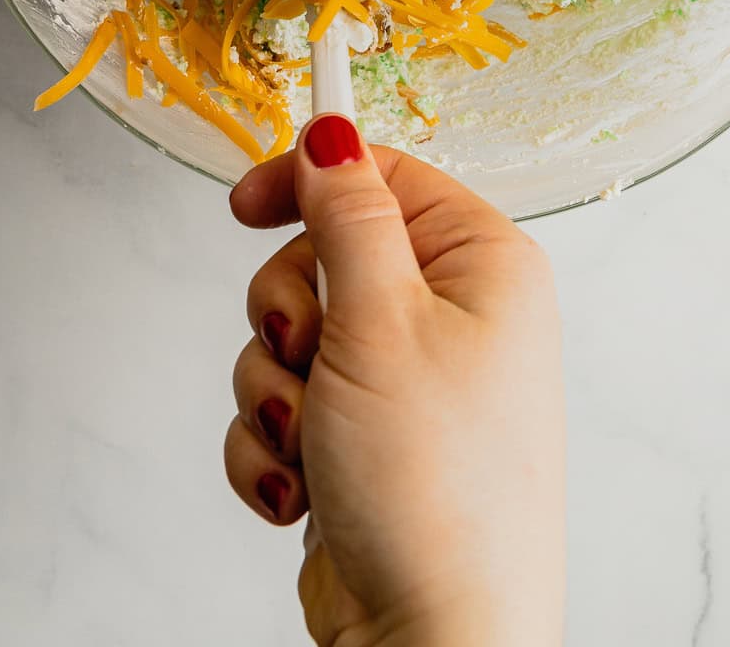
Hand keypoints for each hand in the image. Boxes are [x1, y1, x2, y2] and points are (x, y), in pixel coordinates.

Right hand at [227, 118, 564, 646]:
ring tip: (313, 441)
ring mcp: (404, 384)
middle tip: (311, 354)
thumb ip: (348, 215)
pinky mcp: (361, 442)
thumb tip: (332, 133)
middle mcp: (452, 316)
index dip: (309, 180)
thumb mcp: (381, 321)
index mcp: (482, 265)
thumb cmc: (435, 488)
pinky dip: (274, 448)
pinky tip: (302, 490)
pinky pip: (284, 405)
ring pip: (289, 335)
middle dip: (288, 314)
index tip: (247, 204)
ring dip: (276, 391)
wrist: (432, 640)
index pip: (381, 176)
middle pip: (321, 255)